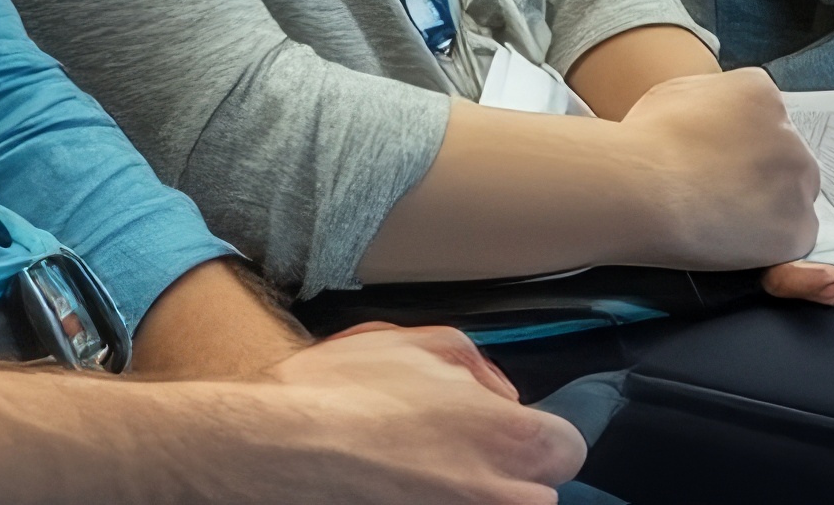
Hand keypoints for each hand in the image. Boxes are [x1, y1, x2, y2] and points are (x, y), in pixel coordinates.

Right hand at [264, 326, 586, 504]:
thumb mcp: (419, 345)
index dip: (531, 439)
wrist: (267, 452)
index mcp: (512, 439)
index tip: (500, 437)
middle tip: (448, 459)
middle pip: (535, 493)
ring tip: (411, 478)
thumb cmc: (338, 395)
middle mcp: (502, 498)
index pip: (565, 449)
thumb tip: (500, 398)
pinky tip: (394, 491)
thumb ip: (479, 370)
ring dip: (464, 494)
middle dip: (501, 475)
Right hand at [608, 68, 821, 269]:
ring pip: (793, 198)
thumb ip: (711, 102)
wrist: (641, 188)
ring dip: (767, 210)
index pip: (765, 120)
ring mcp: (798, 180)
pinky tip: (732, 240)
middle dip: (759, 176)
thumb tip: (711, 119)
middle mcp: (789, 131)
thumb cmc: (645, 144)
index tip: (719, 164)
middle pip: (785, 158)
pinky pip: (793, 237)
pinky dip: (769, 245)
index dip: (739, 147)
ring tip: (720, 219)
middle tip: (720, 195)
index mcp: (761, 92)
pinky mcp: (798, 226)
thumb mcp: (675, 93)